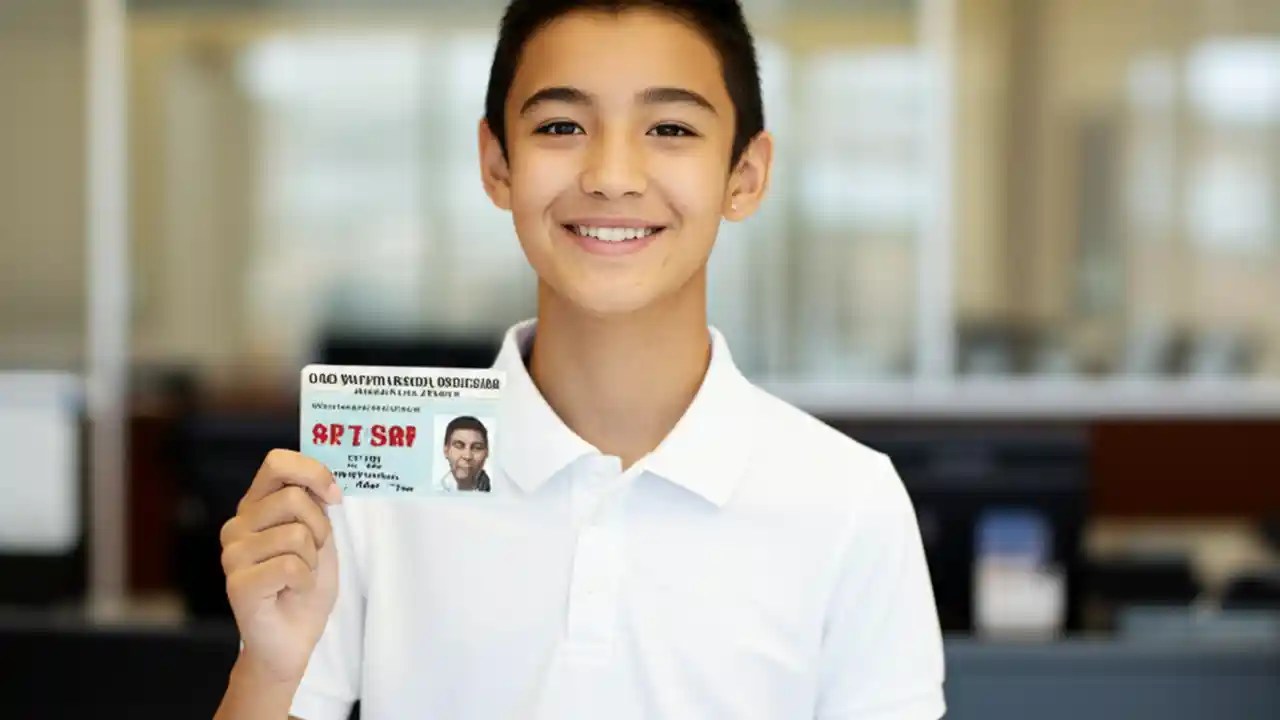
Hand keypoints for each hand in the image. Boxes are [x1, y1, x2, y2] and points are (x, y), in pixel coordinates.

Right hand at [220, 449, 343, 683]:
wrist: (293, 638)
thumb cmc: (305, 585)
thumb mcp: (318, 535)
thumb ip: (315, 503)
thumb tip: (324, 479)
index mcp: (255, 507)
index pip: (277, 463)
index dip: (313, 472)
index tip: (335, 496)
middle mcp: (237, 526)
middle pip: (294, 498)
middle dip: (320, 527)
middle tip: (311, 555)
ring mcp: (232, 555)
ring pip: (296, 534)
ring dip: (312, 560)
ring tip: (298, 578)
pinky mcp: (238, 584)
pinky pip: (291, 566)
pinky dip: (305, 582)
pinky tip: (291, 593)